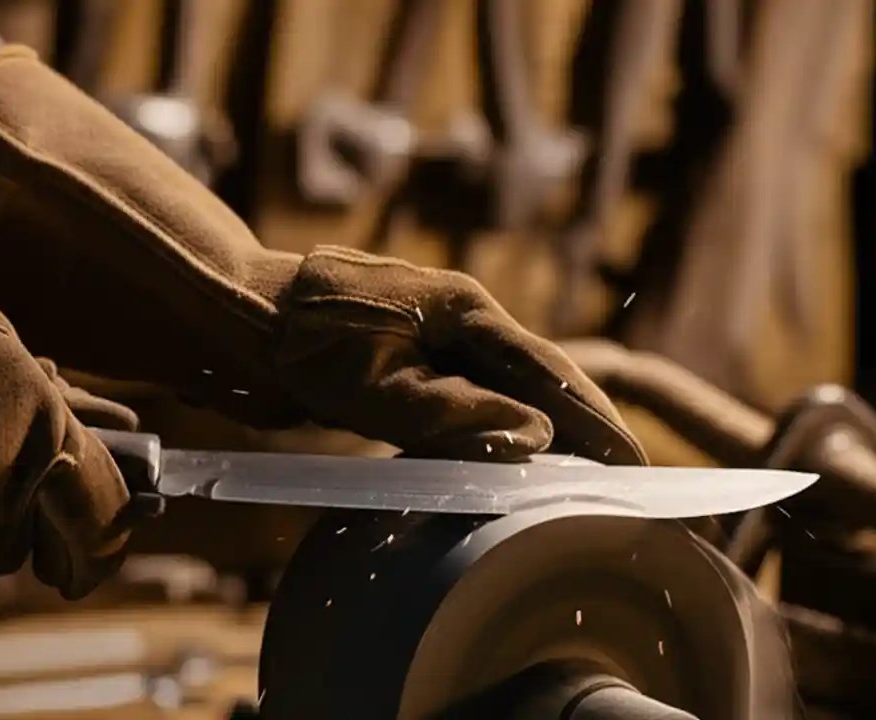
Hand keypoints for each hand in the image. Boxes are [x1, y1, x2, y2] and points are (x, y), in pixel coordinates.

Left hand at [274, 246, 646, 463]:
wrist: (240, 317)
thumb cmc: (300, 349)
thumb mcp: (376, 390)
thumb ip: (454, 414)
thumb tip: (535, 435)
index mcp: (463, 310)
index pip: (547, 371)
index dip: (595, 420)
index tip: (636, 461)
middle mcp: (460, 312)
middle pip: (538, 375)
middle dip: (585, 423)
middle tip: (630, 475)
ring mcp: (436, 327)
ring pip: (506, 383)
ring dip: (547, 424)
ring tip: (589, 472)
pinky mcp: (413, 348)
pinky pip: (472, 388)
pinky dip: (500, 420)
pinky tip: (516, 450)